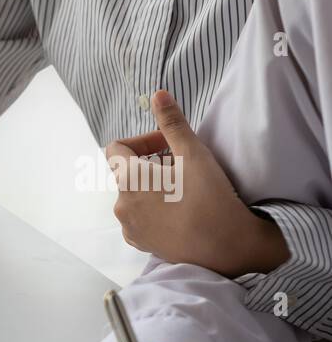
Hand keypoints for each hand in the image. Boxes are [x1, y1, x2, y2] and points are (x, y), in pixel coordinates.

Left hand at [106, 90, 288, 276]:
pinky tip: (180, 211)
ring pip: (134, 195)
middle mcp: (120, 204)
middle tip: (183, 166)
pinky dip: (154, 208)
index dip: (141, 140)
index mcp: (128, 179)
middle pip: (127, 172)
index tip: (167, 145)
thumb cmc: (209, 197)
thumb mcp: (192, 153)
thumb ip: (172, 123)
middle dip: (151, 163)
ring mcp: (128, 226)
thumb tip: (157, 95)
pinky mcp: (140, 242)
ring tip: (184, 189)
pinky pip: (140, 217)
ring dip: (153, 186)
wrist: (225, 246)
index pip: (116, 148)